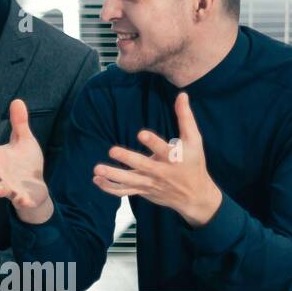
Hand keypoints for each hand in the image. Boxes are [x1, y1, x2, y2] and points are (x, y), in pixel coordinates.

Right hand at [0, 99, 51, 223]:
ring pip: (1, 188)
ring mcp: (11, 186)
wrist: (34, 187)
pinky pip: (21, 200)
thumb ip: (19, 123)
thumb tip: (17, 100)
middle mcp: (1, 173)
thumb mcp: (23, 140)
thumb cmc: (25, 162)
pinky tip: (22, 200)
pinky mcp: (22, 197)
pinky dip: (21, 200)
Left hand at [93, 92, 222, 226]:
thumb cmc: (193, 163)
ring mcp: (150, 183)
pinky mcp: (143, 191)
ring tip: (97, 169)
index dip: (153, 142)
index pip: (163, 149)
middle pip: (143, 166)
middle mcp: (161, 172)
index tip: (141, 133)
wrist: (195, 195)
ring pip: (130, 182)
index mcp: (174, 158)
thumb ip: (185, 118)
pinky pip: (124, 192)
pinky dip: (110, 188)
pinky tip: (96, 179)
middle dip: (128, 159)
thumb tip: (182, 94)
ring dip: (113, 176)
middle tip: (112, 150)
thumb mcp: (194, 141)